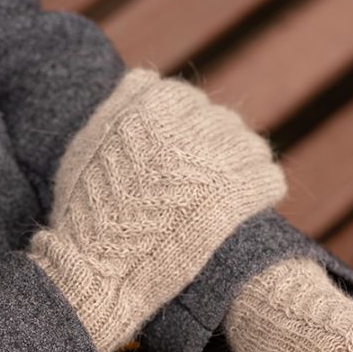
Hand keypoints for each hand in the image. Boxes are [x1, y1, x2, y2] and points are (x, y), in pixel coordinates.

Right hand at [30, 68, 284, 351]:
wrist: (96, 270)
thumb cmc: (84, 220)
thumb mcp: (85, 149)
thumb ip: (118, 112)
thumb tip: (146, 81)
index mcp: (144, 106)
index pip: (186, 100)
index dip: (189, 127)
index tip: (191, 151)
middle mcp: (179, 124)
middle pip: (220, 121)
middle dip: (220, 146)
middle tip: (219, 175)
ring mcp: (207, 158)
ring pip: (250, 146)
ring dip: (248, 164)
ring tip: (243, 186)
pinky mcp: (230, 195)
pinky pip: (268, 178)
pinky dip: (267, 187)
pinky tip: (263, 198)